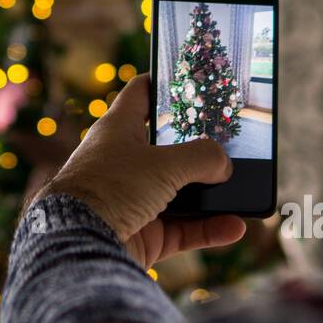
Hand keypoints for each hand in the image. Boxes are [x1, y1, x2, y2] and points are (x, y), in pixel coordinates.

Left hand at [34, 74, 246, 267]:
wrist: (79, 242)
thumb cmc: (111, 188)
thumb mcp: (164, 163)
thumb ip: (202, 157)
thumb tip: (224, 165)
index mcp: (119, 129)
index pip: (142, 93)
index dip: (165, 83)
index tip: (191, 80)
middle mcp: (125, 161)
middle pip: (169, 147)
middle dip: (200, 147)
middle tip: (232, 140)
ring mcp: (134, 198)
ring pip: (181, 191)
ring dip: (211, 193)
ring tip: (242, 188)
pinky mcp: (143, 233)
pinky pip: (184, 228)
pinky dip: (209, 228)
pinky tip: (235, 226)